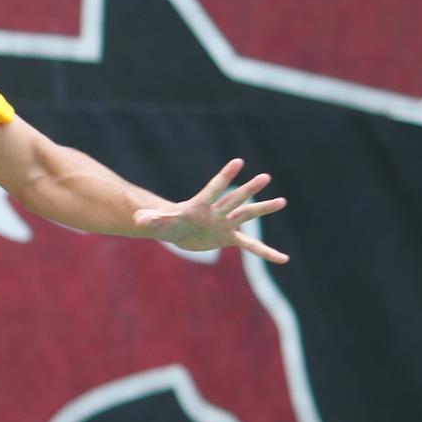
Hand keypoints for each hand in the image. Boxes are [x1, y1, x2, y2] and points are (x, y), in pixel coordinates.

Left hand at [133, 159, 290, 263]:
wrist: (177, 231)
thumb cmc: (165, 223)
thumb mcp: (157, 223)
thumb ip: (152, 219)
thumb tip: (139, 220)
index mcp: (200, 206)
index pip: (213, 189)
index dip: (225, 176)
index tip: (238, 162)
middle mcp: (216, 212)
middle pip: (235, 199)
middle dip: (248, 190)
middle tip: (265, 177)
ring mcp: (225, 224)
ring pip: (247, 215)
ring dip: (264, 208)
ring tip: (282, 201)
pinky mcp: (228, 238)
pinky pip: (251, 247)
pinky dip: (266, 252)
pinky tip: (282, 259)